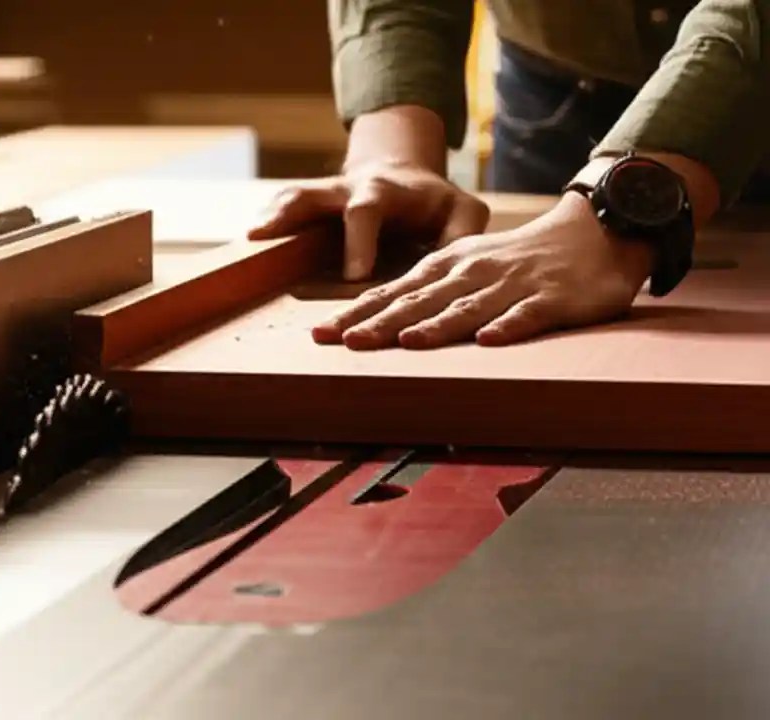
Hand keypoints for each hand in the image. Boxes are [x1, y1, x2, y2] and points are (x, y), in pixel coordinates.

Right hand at [247, 159, 490, 280]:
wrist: (404, 176)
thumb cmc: (436, 205)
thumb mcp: (461, 211)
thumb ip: (463, 232)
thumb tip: (459, 261)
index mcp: (385, 192)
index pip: (367, 212)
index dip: (357, 241)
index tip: (353, 276)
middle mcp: (349, 189)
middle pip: (315, 194)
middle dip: (293, 215)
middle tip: (268, 237)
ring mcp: (326, 195)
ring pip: (295, 196)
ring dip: (273, 214)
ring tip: (253, 235)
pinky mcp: (311, 205)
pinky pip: (284, 206)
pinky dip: (267, 220)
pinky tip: (251, 241)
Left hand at [311, 192, 655, 348]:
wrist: (592, 231)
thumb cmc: (519, 260)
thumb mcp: (466, 267)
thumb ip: (428, 293)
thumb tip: (380, 322)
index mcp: (446, 266)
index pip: (392, 291)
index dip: (356, 312)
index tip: (320, 334)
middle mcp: (470, 273)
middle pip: (419, 301)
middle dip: (380, 322)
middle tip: (344, 341)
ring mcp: (510, 285)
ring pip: (467, 307)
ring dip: (436, 325)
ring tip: (406, 342)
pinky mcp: (549, 299)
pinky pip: (526, 314)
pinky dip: (507, 326)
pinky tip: (488, 341)